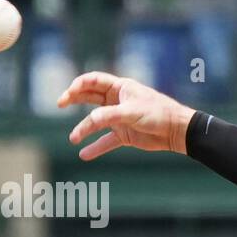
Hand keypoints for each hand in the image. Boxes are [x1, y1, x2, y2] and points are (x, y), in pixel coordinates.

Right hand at [58, 72, 195, 160]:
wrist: (176, 131)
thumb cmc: (158, 114)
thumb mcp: (132, 112)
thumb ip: (109, 115)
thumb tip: (90, 120)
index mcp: (120, 87)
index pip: (92, 81)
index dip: (77, 85)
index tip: (68, 95)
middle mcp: (117, 101)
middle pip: (89, 97)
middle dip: (73, 99)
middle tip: (60, 104)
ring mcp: (119, 118)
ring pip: (95, 121)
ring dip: (84, 129)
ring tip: (73, 138)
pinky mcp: (124, 134)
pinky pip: (106, 141)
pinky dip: (96, 148)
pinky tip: (84, 155)